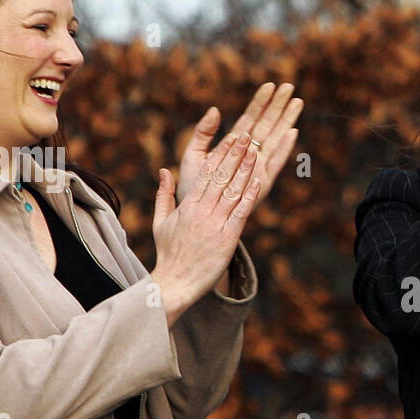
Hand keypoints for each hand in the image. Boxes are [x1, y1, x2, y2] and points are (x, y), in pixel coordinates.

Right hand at [151, 132, 261, 325]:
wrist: (175, 283)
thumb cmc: (168, 254)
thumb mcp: (160, 221)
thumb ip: (164, 195)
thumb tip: (165, 170)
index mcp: (187, 205)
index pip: (206, 173)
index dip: (220, 153)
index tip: (230, 137)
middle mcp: (202, 211)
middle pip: (221, 176)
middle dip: (235, 154)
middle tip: (247, 135)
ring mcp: (215, 224)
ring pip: (232, 191)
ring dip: (245, 169)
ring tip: (255, 150)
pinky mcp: (227, 239)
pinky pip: (240, 213)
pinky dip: (249, 196)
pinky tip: (258, 181)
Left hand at [175, 82, 302, 204]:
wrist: (196, 214)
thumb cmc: (193, 186)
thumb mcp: (194, 155)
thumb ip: (203, 133)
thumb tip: (215, 109)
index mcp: (233, 146)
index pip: (250, 118)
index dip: (260, 102)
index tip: (270, 85)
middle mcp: (249, 154)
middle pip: (267, 125)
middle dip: (278, 106)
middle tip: (290, 86)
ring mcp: (257, 167)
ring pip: (275, 139)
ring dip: (286, 120)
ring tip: (297, 101)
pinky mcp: (262, 182)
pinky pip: (275, 163)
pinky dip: (284, 148)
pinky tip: (292, 132)